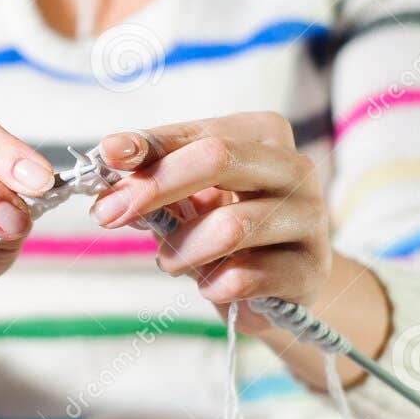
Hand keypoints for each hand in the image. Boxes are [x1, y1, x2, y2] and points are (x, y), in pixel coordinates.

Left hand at [89, 113, 331, 317]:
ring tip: (168, 261)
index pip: (198, 133)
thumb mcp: (186, 193)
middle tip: (107, 215)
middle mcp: (295, 167)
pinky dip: (213, 285)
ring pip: (230, 226)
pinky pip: (245, 277)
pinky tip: (211, 286)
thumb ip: (153, 171)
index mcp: (263, 134)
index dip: (148, 145)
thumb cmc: (225, 225)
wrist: (279, 285)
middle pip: (218, 158)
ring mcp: (309, 218)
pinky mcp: (312, 270)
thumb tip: (110, 156)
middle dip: (154, 187)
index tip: (107, 156)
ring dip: (182, 249)